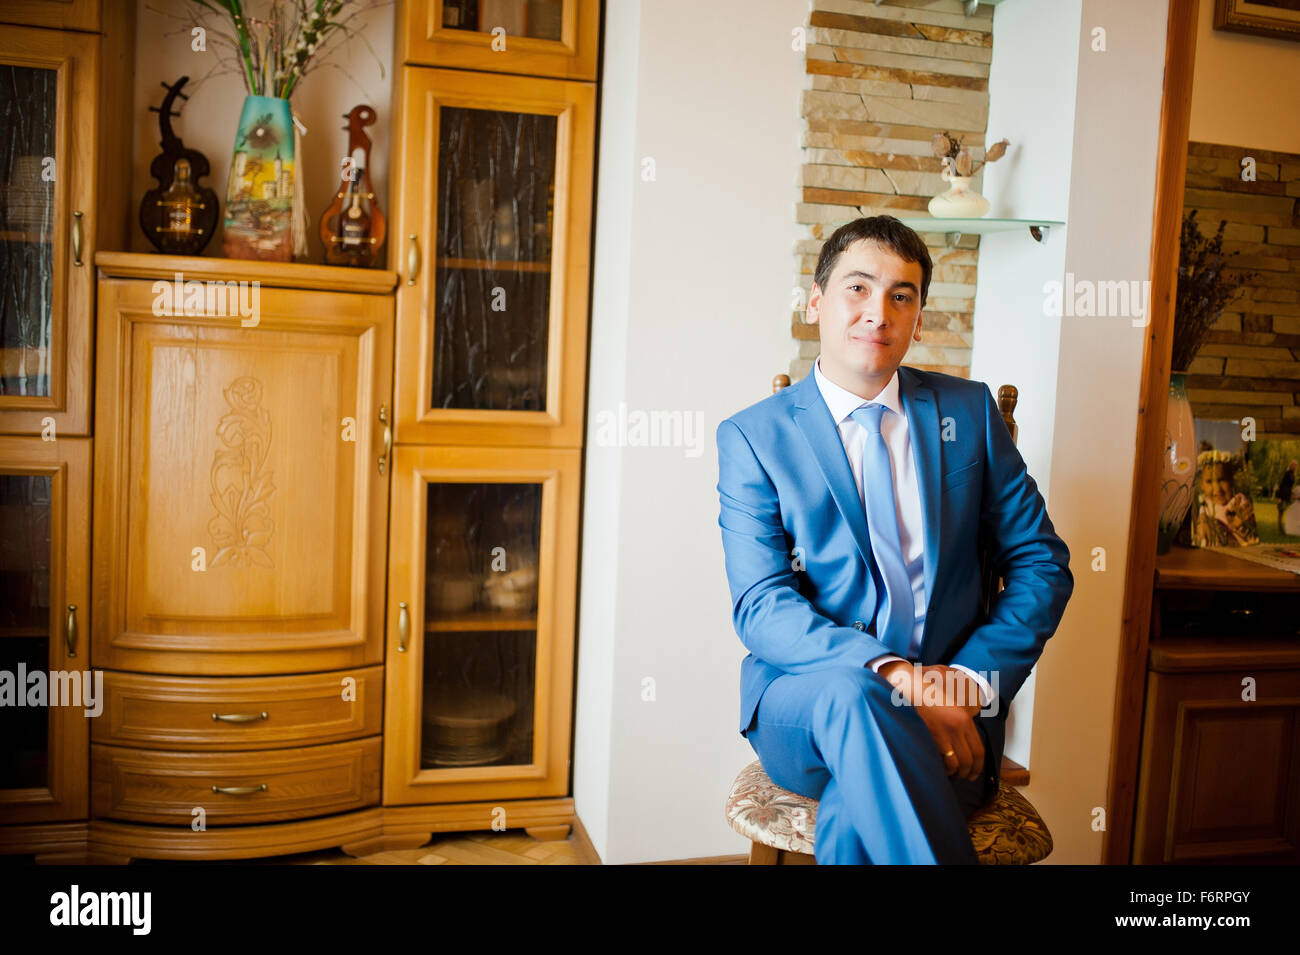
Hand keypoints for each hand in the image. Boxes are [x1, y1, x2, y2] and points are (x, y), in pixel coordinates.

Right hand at [877, 661, 984, 780]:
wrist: (908, 686)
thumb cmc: (925, 691)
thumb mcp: (949, 700)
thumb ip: (960, 714)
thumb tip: (968, 726)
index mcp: (964, 718)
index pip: (979, 750)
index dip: (978, 766)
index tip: (974, 771)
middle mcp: (958, 727)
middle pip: (970, 759)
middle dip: (968, 772)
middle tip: (964, 776)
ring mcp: (945, 732)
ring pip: (959, 763)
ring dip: (956, 772)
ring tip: (952, 773)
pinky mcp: (932, 736)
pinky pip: (945, 760)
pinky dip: (945, 768)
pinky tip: (941, 768)